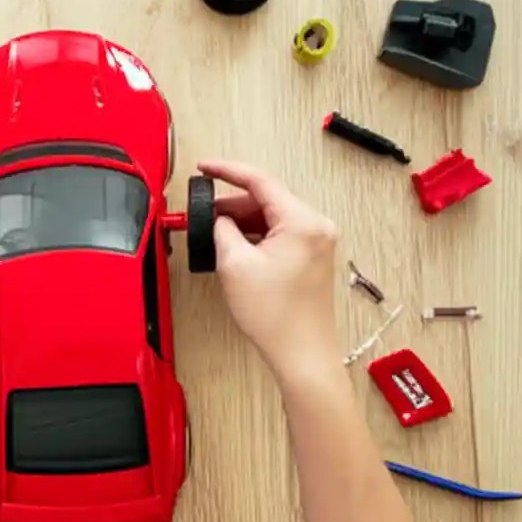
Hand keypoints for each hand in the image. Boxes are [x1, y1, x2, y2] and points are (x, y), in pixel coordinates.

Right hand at [199, 159, 340, 377]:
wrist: (302, 354)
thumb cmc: (277, 316)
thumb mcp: (234, 264)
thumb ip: (222, 229)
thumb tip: (218, 218)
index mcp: (302, 221)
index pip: (260, 180)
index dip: (227, 171)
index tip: (205, 168)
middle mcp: (316, 226)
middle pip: (267, 199)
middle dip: (232, 204)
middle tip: (203, 215)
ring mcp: (318, 242)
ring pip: (272, 217)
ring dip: (243, 222)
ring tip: (217, 237)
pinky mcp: (313, 256)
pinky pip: (280, 233)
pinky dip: (257, 236)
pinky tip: (236, 249)